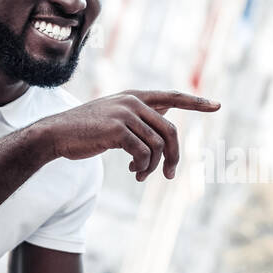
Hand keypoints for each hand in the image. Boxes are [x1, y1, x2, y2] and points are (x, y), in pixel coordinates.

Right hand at [35, 89, 219, 180]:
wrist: (55, 134)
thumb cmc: (85, 131)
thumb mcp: (115, 118)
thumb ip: (139, 118)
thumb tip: (163, 127)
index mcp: (135, 96)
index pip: (172, 96)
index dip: (196, 102)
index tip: (217, 105)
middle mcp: (133, 101)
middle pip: (170, 131)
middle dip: (174, 156)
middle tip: (170, 175)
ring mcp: (125, 114)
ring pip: (158, 146)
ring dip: (154, 167)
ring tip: (141, 175)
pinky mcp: (117, 130)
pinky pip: (143, 154)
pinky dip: (142, 167)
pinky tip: (133, 171)